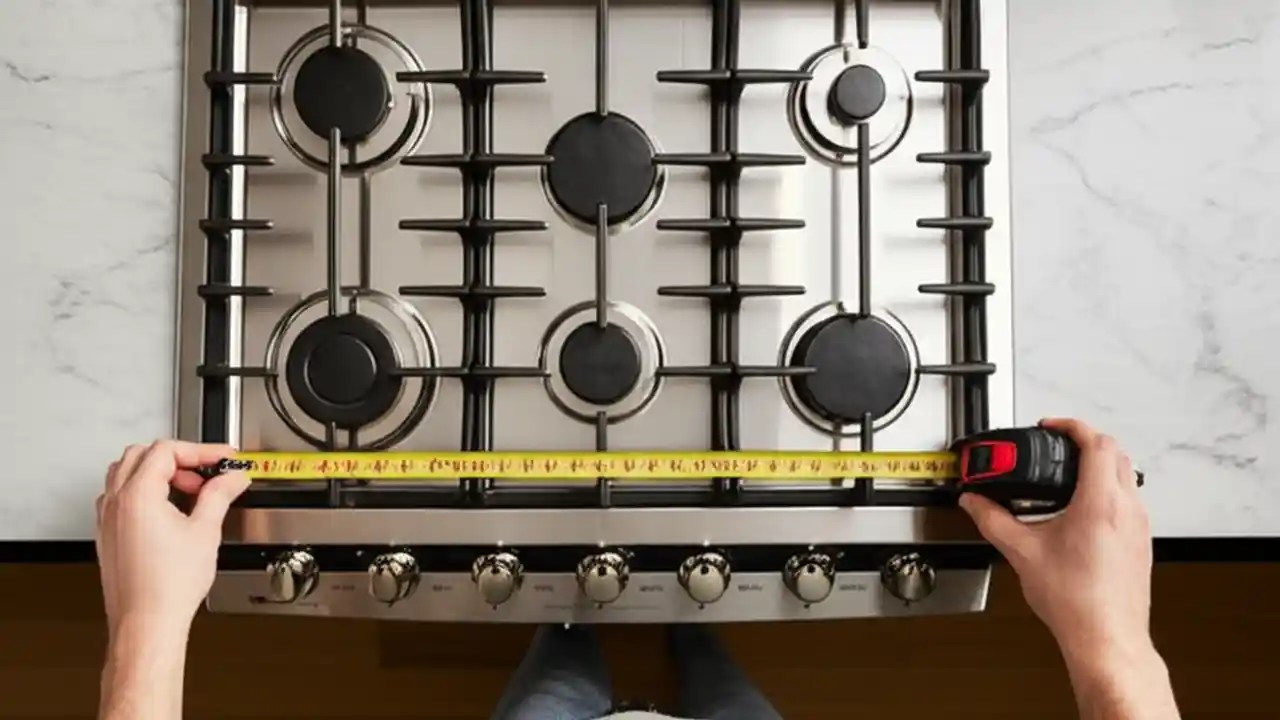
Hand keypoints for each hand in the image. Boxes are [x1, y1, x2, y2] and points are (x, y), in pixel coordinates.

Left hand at [96, 440, 249, 637]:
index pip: (166, 451)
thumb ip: (219, 495)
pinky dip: (143, 492)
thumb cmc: (168, 586)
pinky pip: (119, 497)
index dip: (200, 450)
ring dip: (157, 472)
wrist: (147, 622)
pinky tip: (168, 510)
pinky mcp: (107, 535)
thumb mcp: (205, 531)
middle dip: (178, 458)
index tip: (222, 458)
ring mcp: (107, 520)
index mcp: (138, 495)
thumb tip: (232, 478)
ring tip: (188, 490)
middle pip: (142, 454)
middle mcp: (115, 503)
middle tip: (206, 472)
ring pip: (125, 473)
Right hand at [959, 418, 1151, 665]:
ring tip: (1066, 475)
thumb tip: (975, 503)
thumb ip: (993, 520)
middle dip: (1086, 442)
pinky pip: (1128, 500)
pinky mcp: (1140, 541)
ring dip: (1098, 466)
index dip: (1072, 426)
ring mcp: (1139, 526)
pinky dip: (1106, 491)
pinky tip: (1080, 510)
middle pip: (1115, 453)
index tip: (1052, 426)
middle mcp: (1126, 510)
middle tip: (1058, 445)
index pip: (1096, 443)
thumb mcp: (1023, 553)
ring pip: (1126, 475)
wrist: (1106, 637)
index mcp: (1100, 504)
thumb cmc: (1077, 602)